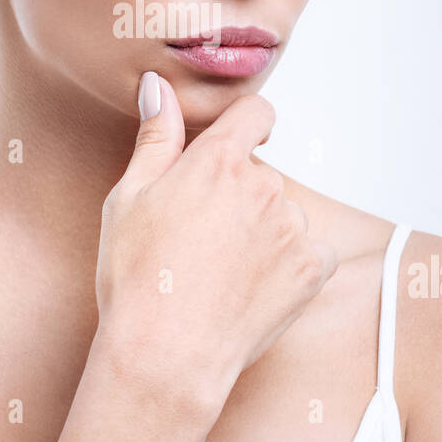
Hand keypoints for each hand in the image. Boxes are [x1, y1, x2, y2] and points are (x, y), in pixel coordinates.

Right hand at [94, 72, 338, 419]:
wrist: (166, 356)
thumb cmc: (136, 278)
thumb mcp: (129, 198)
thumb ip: (155, 136)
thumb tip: (157, 85)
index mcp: (218, 160)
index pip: (256, 113)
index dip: (248, 124)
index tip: (238, 143)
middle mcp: (264, 185)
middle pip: (261, 174)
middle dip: (238, 195)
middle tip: (200, 239)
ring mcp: (292, 228)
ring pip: (284, 215)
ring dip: (264, 231)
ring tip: (222, 273)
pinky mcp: (313, 269)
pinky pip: (313, 252)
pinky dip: (291, 266)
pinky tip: (254, 289)